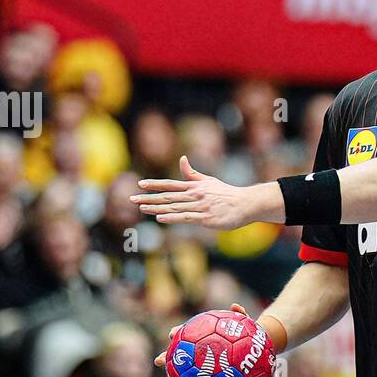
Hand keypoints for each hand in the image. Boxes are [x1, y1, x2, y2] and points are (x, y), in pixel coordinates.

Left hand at [133, 157, 266, 228]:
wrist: (245, 204)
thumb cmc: (226, 193)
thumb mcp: (208, 180)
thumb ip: (192, 173)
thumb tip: (182, 158)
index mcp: (194, 186)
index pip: (170, 183)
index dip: (154, 184)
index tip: (140, 184)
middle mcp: (194, 195)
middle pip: (167, 196)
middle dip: (148, 197)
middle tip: (132, 199)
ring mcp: (199, 206)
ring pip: (173, 207)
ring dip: (156, 207)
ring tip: (141, 208)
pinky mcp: (205, 218)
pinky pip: (185, 217)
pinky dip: (172, 217)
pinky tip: (160, 218)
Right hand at [154, 304, 251, 376]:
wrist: (252, 347)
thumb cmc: (245, 334)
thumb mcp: (245, 323)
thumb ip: (240, 315)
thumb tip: (235, 306)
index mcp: (203, 336)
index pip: (186, 332)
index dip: (178, 332)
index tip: (172, 334)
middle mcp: (198, 350)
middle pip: (179, 354)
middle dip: (167, 357)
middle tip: (159, 361)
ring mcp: (201, 364)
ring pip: (184, 372)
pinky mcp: (208, 376)